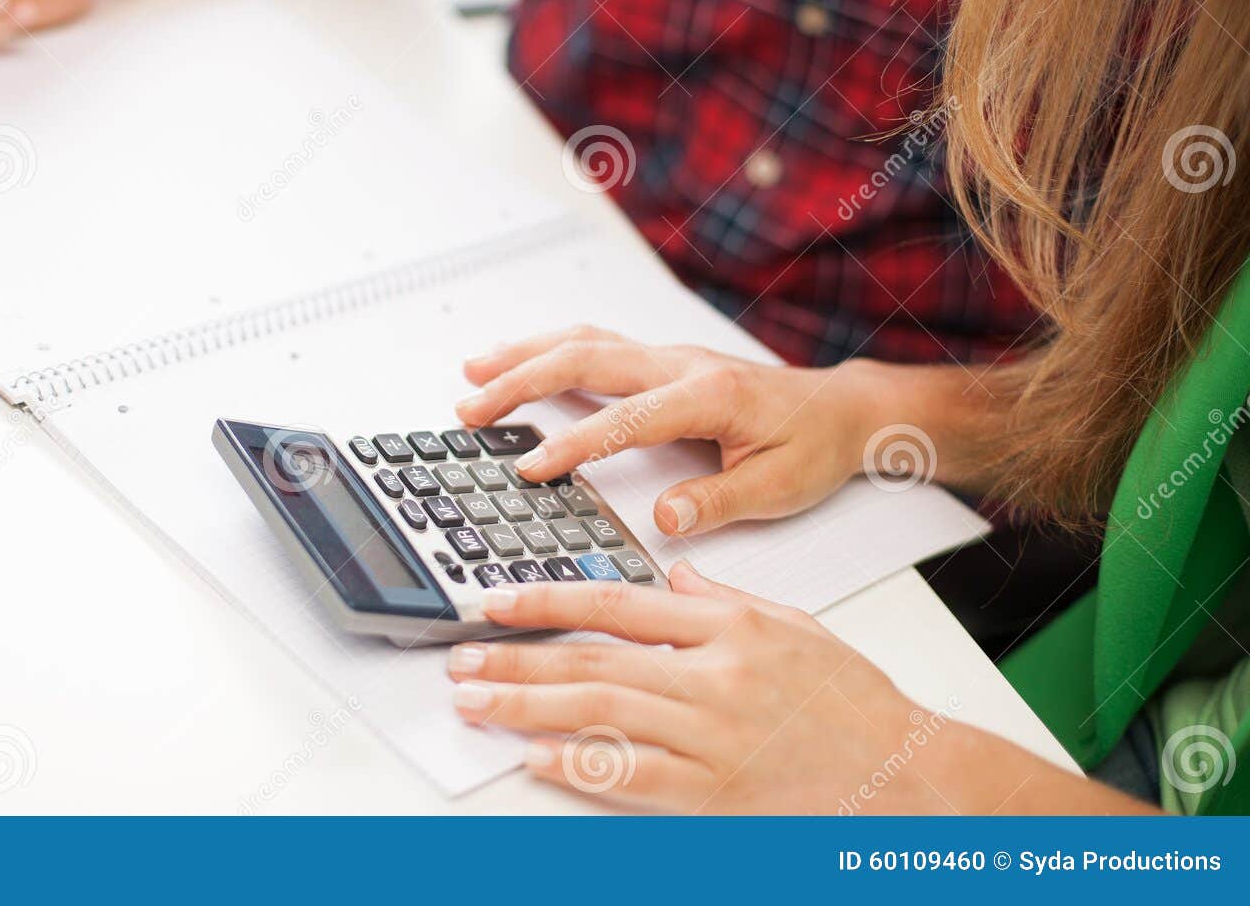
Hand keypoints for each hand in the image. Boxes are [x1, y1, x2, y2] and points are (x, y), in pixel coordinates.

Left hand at [448, 564, 956, 813]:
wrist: (907, 773)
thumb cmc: (851, 700)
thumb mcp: (791, 626)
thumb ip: (724, 599)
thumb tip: (673, 575)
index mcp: (728, 628)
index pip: (616, 604)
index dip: (548, 600)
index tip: (498, 601)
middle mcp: (713, 676)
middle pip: (594, 660)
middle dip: (517, 657)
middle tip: (462, 657)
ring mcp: (712, 736)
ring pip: (601, 713)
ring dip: (527, 706)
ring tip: (475, 701)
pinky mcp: (715, 792)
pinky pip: (633, 777)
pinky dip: (579, 767)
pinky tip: (534, 759)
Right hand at [456, 325, 880, 534]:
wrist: (843, 408)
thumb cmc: (815, 445)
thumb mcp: (780, 486)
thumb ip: (719, 500)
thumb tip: (664, 519)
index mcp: (709, 395)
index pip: (626, 418)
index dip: (573, 443)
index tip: (530, 469)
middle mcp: (682, 365)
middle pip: (587, 358)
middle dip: (521, 382)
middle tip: (471, 411)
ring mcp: (668, 358)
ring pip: (584, 342)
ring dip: (524, 356)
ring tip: (473, 374)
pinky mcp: (662, 363)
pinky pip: (595, 345)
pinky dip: (548, 349)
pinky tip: (518, 361)